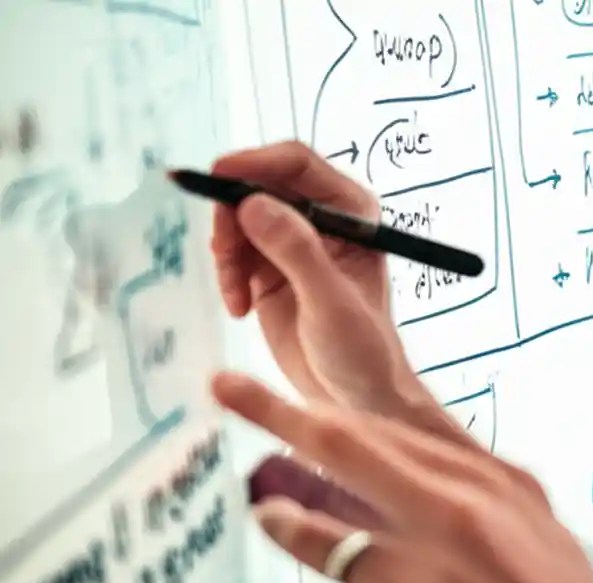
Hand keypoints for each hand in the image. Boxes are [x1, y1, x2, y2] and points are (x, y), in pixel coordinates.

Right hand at [209, 142, 461, 438]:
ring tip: (237, 294)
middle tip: (224, 254)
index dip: (254, 162)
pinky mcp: (269, 270)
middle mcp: (323, 218)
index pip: (297, 163)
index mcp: (352, 211)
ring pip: (239, 217)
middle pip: (259, 184)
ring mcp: (293, 243)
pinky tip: (239, 307)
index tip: (217, 177)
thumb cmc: (363, 351)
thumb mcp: (330, 302)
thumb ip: (297, 252)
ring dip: (227, 251)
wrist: (358, 398)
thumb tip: (254, 204)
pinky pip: (233, 252)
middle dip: (232, 214)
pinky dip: (227, 274)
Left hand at [212, 371, 592, 582]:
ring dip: (285, 524)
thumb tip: (427, 453)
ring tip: (276, 520)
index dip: (300, 404)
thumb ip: (483, 485)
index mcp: (482, 490)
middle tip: (225, 398)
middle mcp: (442, 523)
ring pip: (310, 535)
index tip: (250, 387)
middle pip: (331, 455)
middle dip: (267, 418)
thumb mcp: (541, 529)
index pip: (375, 431)